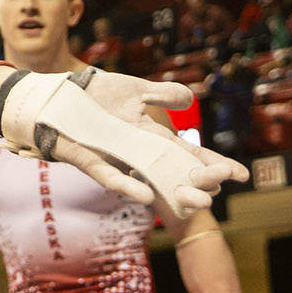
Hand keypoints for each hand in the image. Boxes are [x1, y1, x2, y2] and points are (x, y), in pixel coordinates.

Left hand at [0, 69, 247, 216]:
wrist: (52, 96)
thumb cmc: (92, 93)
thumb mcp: (132, 89)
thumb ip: (160, 94)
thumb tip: (190, 101)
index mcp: (146, 134)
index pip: (184, 151)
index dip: (210, 163)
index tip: (239, 175)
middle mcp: (133, 150)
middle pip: (169, 169)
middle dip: (195, 182)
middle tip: (222, 194)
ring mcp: (112, 157)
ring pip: (142, 177)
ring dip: (166, 190)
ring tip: (193, 202)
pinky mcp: (88, 160)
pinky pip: (108, 176)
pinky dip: (125, 185)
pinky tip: (143, 196)